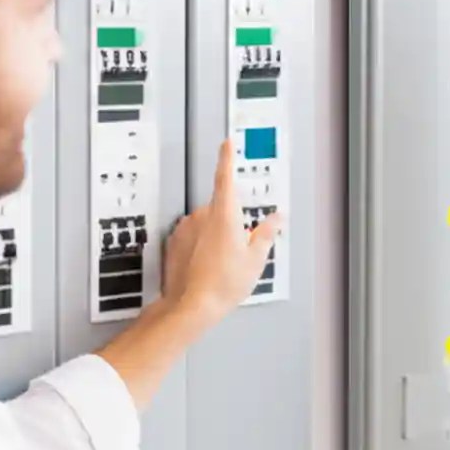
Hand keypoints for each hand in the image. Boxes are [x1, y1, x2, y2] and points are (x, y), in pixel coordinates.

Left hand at [162, 139, 279, 323]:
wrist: (191, 306)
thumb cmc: (222, 284)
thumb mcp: (254, 259)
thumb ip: (266, 233)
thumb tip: (276, 219)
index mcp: (224, 215)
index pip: (226, 177)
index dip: (227, 158)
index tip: (227, 143)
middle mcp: (202, 216)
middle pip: (220, 208)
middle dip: (229, 223)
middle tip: (237, 250)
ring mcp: (185, 229)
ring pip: (205, 224)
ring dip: (213, 236)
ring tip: (221, 264)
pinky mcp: (174, 242)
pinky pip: (191, 236)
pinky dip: (199, 246)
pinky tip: (206, 266)